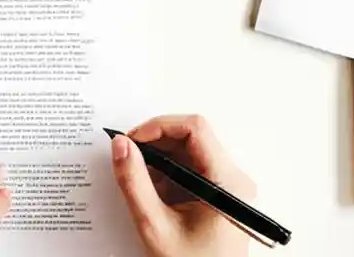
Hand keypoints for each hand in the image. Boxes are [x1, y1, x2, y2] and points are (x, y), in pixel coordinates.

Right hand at [110, 115, 255, 256]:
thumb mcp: (155, 226)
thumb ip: (134, 183)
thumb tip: (120, 147)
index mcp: (227, 183)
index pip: (195, 129)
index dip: (159, 126)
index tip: (132, 138)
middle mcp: (233, 180)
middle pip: (192, 137)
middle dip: (155, 142)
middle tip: (127, 155)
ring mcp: (226, 187)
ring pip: (189, 152)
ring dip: (159, 159)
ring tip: (138, 179)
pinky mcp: (216, 195)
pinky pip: (190, 169)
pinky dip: (165, 173)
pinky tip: (150, 191)